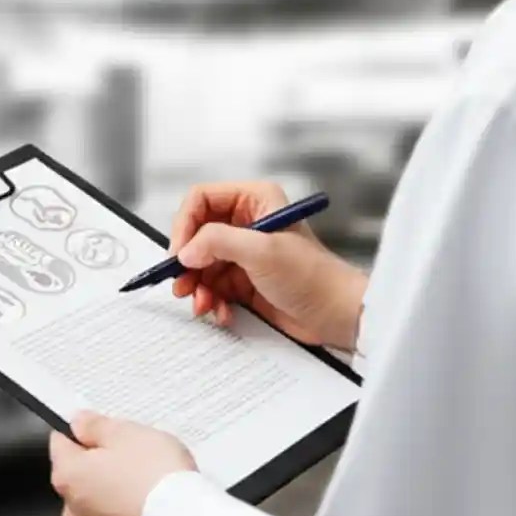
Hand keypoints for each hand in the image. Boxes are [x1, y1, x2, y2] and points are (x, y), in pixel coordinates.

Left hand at [49, 412, 196, 515]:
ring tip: (150, 474)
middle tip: (134, 449)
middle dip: (103, 459)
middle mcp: (73, 508)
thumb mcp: (124, 433)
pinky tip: (154, 496)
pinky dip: (131, 505)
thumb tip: (80, 424)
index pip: (61, 442)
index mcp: (67, 476)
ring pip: (101, 495)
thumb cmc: (155, 478)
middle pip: (81, 472)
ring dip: (118, 484)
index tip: (102, 426)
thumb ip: (95, 426)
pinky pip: (119, 515)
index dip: (83, 430)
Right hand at [170, 181, 367, 349]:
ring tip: (204, 304)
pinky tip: (221, 312)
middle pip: (196, 235)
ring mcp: (244, 254)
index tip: (179, 253)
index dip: (185, 225)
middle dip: (188, 263)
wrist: (336, 315)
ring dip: (198, 287)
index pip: (202, 200)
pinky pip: (213, 287)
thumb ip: (218, 243)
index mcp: (254, 200)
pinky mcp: (244, 280)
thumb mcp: (261, 252)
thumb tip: (185, 251)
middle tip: (182, 284)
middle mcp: (247, 223)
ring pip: (201, 265)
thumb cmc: (313, 277)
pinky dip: (211, 301)